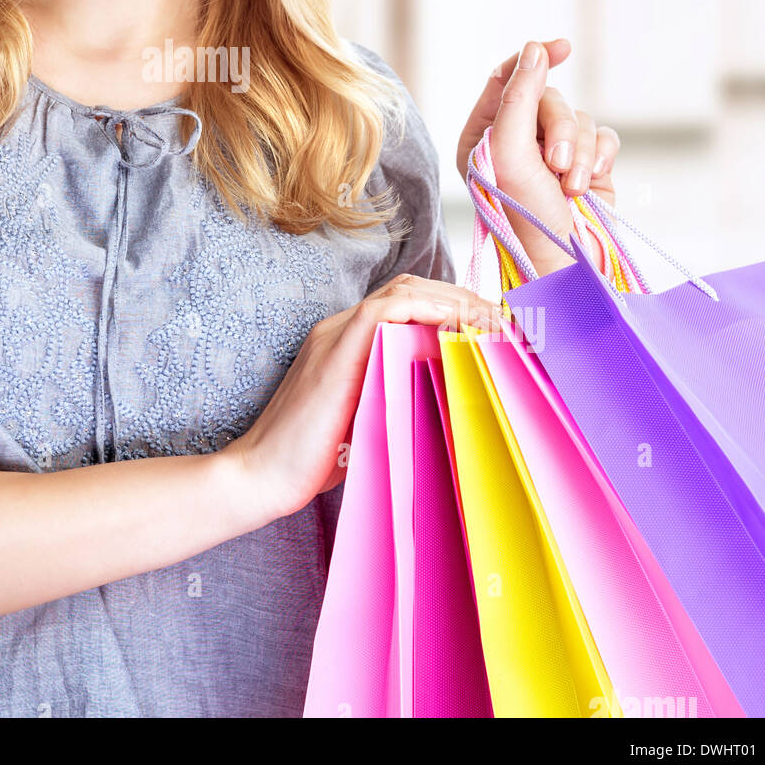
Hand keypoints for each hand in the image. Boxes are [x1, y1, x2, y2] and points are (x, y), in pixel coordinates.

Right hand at [221, 275, 511, 523]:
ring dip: (453, 300)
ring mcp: (335, 335)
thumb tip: (449, 394)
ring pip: (403, 291)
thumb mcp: (367, 419)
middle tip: (504, 321)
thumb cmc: (311, 462)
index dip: (451, 307)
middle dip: (462, 297)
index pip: (407, 304)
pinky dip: (428, 309)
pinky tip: (459, 325)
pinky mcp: (335, 351)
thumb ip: (397, 395)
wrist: (260, 476)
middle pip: (410, 288)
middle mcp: (340, 328)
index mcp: (347, 342)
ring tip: (492, 322)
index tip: (492, 329)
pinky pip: (386, 311)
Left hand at [455, 38, 620, 276]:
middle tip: (556, 165)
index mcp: (482, 135)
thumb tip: (536, 48)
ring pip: (579, 117)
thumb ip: (519, 96)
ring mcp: (553, 153)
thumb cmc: (526, 213)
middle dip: (560, 128)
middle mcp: (515, 141)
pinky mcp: (588, 164)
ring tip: (571, 187)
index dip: (532, 60)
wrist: (567, 261)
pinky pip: (604, 135)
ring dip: (581, 151)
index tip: (561, 47)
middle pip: (548, 98)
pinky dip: (601, 157)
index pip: (504, 80)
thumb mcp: (511, 150)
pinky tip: (591, 186)